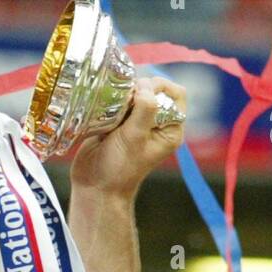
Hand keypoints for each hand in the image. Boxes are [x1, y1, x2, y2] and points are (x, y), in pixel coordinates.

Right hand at [71, 77, 186, 199]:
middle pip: (155, 88)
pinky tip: (107, 112)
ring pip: (137, 91)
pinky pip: (122, 99)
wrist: (96, 185)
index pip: (176, 93)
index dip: (160, 87)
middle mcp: (158, 123)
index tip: (140, 94)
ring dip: (125, 94)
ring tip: (114, 112)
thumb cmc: (119, 167)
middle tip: (124, 105)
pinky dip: (114, 99)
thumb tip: (145, 85)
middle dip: (139, 89)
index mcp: (171, 129)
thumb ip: (145, 109)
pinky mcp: (122, 121)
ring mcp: (139, 121)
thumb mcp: (135, 138)